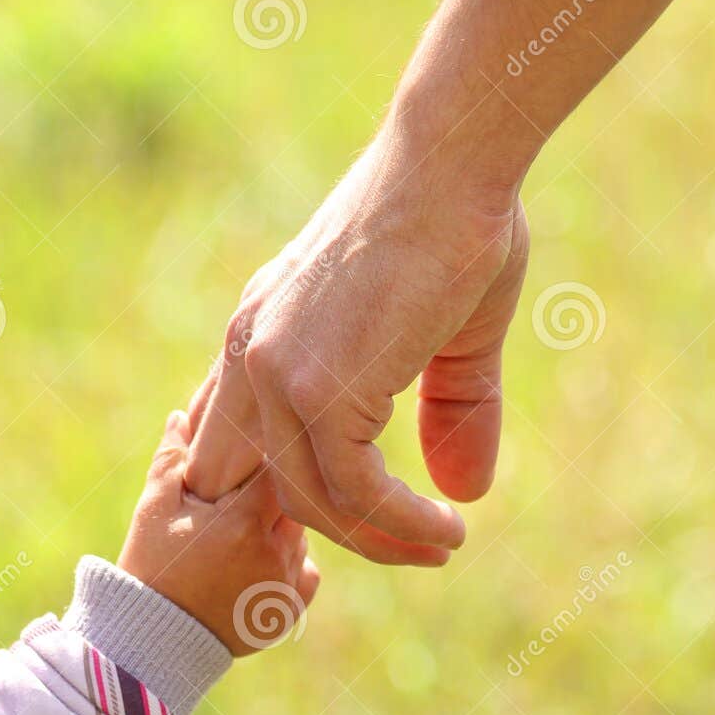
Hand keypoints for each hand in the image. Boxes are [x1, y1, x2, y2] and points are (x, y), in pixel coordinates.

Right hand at [119, 410, 319, 655]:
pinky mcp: (288, 610)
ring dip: (281, 527)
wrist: (153, 639)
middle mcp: (273, 553)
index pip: (277, 470)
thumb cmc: (150, 567)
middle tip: (245, 497)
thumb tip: (182, 415)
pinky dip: (291, 564)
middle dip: (273, 494)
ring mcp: (285, 584)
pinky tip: (257, 562)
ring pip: (301, 535)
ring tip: (244, 531)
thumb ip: (173, 458)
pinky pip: (307, 573)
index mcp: (243, 522)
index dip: (264, 460)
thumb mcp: (154, 508)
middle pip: (296, 502)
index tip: (249, 461)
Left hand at [184, 127, 530, 566]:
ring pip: (315, 500)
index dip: (296, 497)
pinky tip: (445, 528)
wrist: (455, 167)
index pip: (248, 444)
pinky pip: (355, 492)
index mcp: (263, 334)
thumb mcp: (444, 339)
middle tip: (417, 548)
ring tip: (441, 544)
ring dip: (383, 538)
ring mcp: (275, 371)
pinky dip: (402, 523)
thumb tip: (466, 494)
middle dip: (349, 532)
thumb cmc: (455, 227)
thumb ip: (445, 414)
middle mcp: (252, 354)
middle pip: (281, 486)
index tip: (358, 525)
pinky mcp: (316, 388)